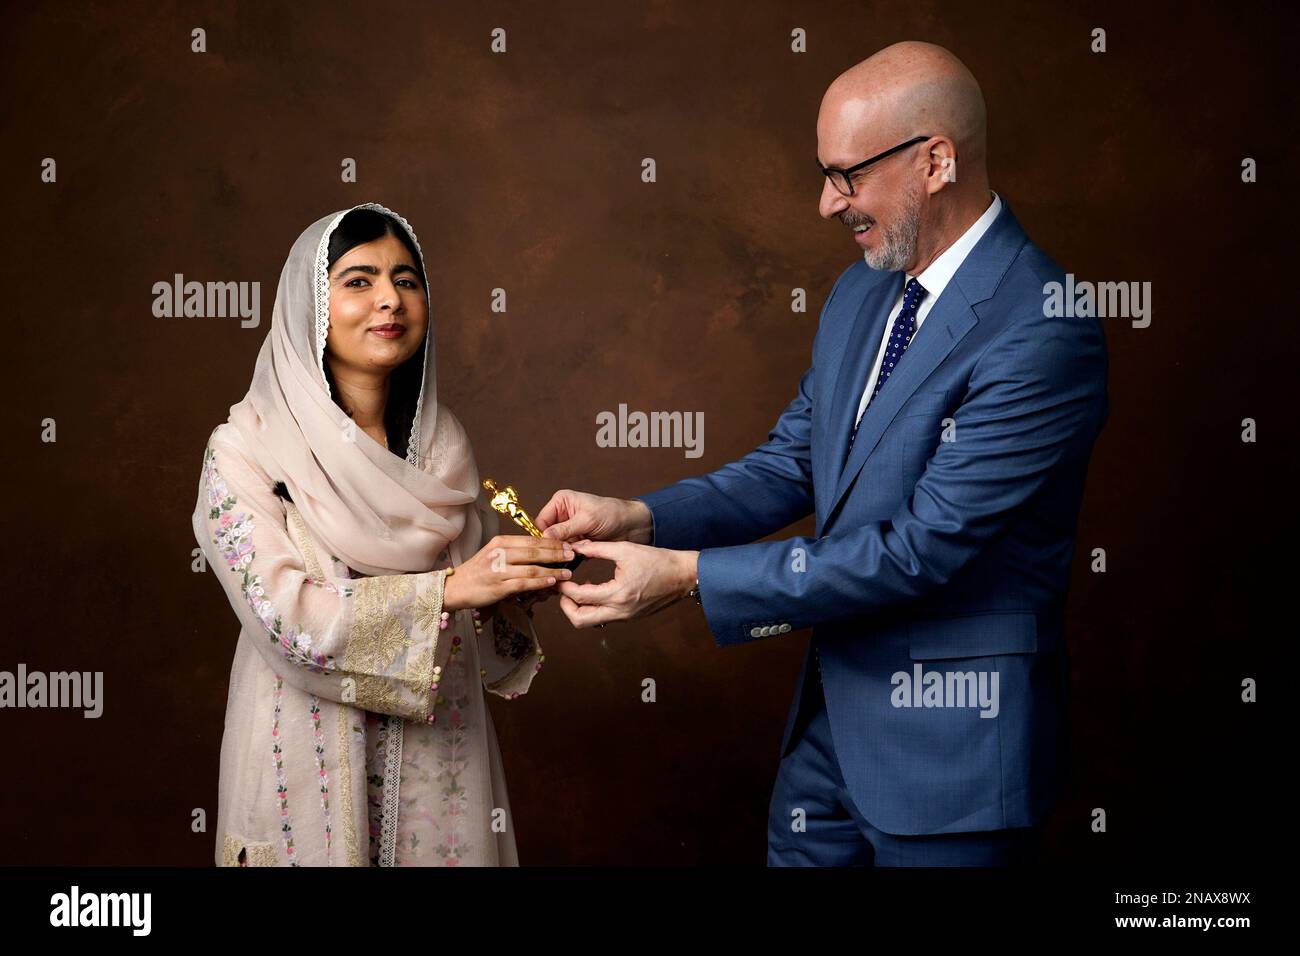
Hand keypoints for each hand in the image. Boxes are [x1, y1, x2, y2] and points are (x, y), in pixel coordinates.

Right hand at [443, 535, 573, 611]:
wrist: (455, 587)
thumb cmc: (477, 572)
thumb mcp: (494, 554)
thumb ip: (515, 552)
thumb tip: (541, 552)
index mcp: (500, 542)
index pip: (531, 540)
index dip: (552, 542)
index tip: (567, 544)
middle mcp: (499, 553)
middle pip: (534, 551)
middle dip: (557, 553)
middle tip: (572, 555)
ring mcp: (498, 570)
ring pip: (532, 567)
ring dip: (553, 570)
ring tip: (567, 572)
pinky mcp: (498, 586)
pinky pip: (524, 583)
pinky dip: (540, 581)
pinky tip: (551, 581)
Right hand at [536, 489, 652, 544]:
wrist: (630, 525)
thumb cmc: (611, 513)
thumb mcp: (587, 519)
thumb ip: (565, 529)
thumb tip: (544, 537)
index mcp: (560, 502)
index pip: (541, 521)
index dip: (543, 536)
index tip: (549, 548)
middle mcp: (561, 515)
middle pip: (547, 535)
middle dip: (555, 545)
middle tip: (564, 552)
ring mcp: (568, 529)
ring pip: (556, 545)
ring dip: (565, 551)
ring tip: (577, 550)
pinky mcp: (575, 541)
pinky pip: (566, 552)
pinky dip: (572, 556)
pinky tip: (581, 554)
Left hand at [556, 539, 698, 627]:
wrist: (683, 576)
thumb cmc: (658, 561)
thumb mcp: (625, 549)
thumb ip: (597, 549)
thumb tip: (575, 547)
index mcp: (618, 593)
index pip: (580, 597)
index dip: (564, 587)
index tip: (559, 578)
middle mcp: (620, 611)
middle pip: (580, 620)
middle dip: (566, 607)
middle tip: (563, 591)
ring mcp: (625, 617)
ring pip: (591, 622)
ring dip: (579, 609)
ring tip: (576, 590)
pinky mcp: (629, 617)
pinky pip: (604, 617)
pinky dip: (593, 608)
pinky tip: (595, 591)